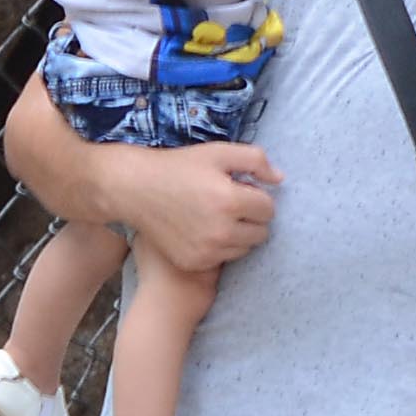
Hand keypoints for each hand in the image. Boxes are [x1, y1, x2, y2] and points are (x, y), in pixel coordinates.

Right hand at [100, 141, 277, 274]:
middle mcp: (221, 231)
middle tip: (228, 203)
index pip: (269, 209)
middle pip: (261, 232)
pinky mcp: (194, 263)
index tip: (239, 189)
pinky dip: (219, 246)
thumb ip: (255, 161)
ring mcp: (207, 251)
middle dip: (251, 217)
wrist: (135, 190)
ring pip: (245, 248)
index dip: (257, 196)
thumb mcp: (217, 152)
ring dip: (238, 233)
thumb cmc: (178, 167)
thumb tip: (280, 179)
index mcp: (230, 200)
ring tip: (215, 216)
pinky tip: (201, 229)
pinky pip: (223, 259)